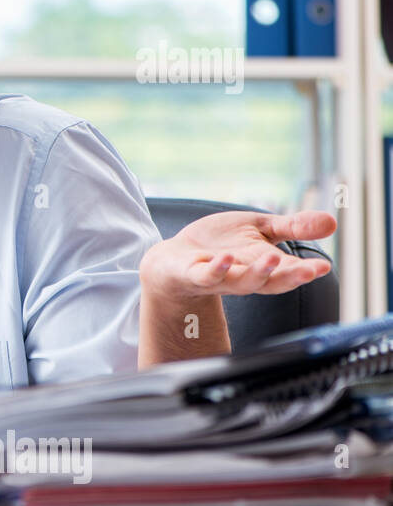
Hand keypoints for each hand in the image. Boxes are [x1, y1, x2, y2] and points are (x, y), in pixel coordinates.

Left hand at [139, 209, 335, 300]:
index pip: (288, 272)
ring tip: (272, 258)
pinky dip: (215, 269)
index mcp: (262, 266)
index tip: (324, 266)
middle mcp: (242, 276)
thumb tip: (332, 222)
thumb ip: (292, 227)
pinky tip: (224, 259)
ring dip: (257, 273)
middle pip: (270, 282)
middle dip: (290, 276)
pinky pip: (205, 276)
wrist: (174, 259)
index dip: (306, 271)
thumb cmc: (220, 246)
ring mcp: (217, 278)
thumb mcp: (259, 229)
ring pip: (240, 283)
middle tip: (309, 270)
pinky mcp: (191, 274)